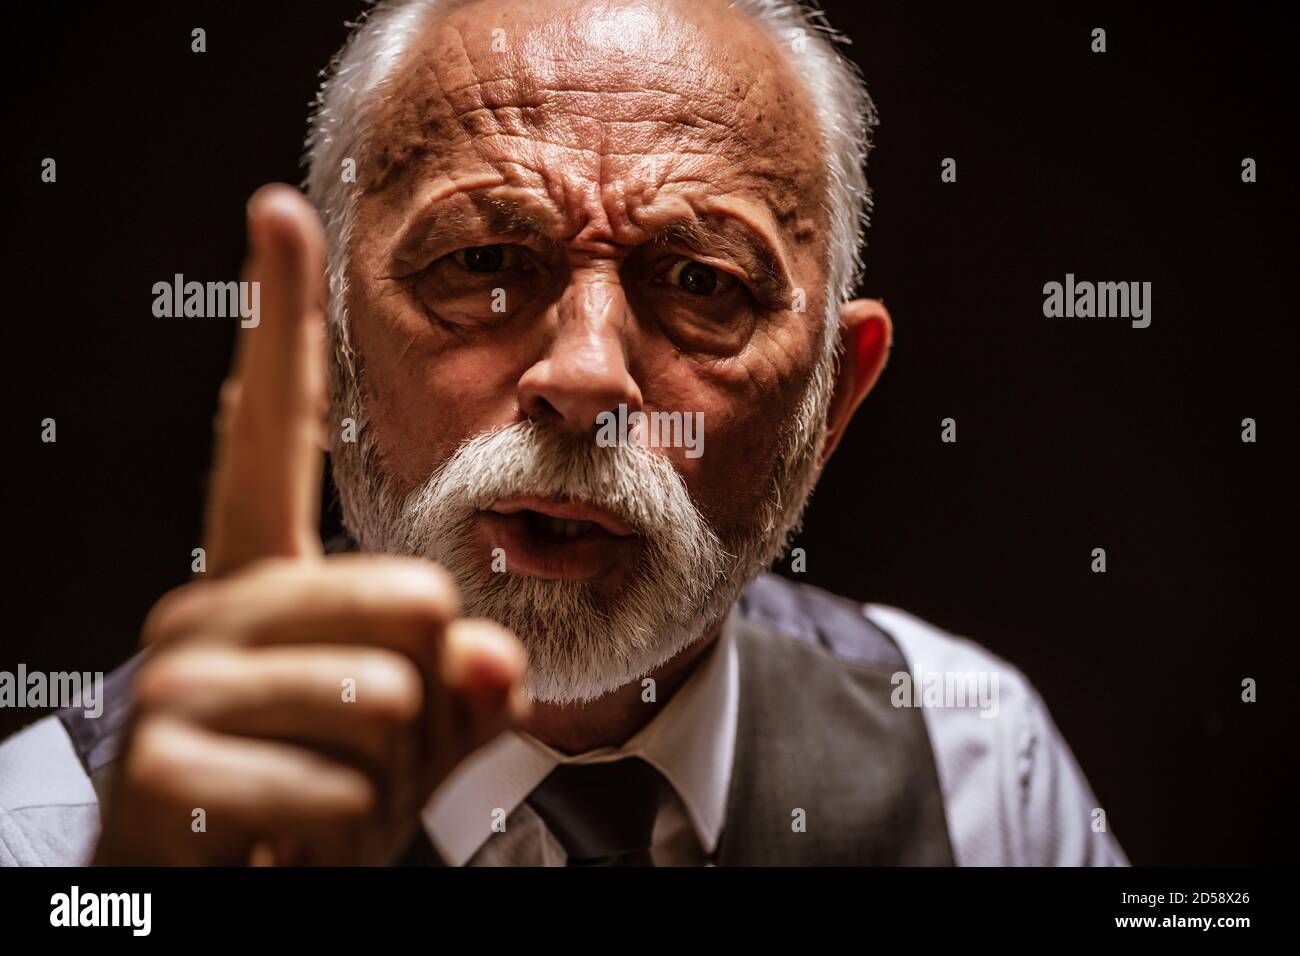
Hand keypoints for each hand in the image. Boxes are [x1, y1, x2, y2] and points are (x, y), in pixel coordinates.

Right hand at [93, 185, 527, 865]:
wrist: (240, 904)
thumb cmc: (327, 801)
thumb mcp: (420, 734)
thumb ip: (467, 681)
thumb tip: (487, 653)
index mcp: (267, 576)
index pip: (274, 429)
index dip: (279, 321)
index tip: (278, 211)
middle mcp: (210, 604)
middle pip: (409, 595)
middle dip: (427, 695)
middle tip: (367, 747)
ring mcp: (176, 679)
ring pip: (383, 696)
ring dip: (387, 772)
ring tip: (326, 791)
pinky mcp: (161, 762)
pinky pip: (335, 779)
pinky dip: (343, 824)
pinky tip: (287, 832)